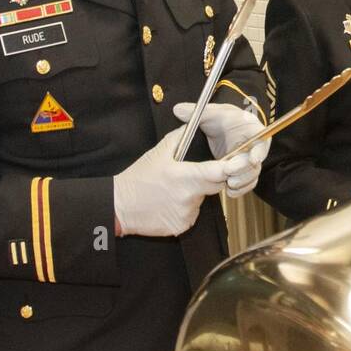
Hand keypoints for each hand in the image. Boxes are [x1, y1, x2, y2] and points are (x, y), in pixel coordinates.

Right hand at [113, 125, 229, 236]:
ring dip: (194, 195)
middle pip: (214, 186)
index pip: (219, 172)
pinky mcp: (182, 226)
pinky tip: (169, 204)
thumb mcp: (158, 153)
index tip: (232, 163)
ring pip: (202, 201)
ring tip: (172, 191)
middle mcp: (189, 196)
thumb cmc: (137, 178)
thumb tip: (191, 125)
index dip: (228, 167)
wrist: (119, 206)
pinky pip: (192, 214)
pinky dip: (185, 209)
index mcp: (186, 176)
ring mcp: (186, 213)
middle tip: (189, 176)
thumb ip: (179, 138)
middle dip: (208, 180)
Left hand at [173, 101, 270, 198]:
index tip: (253, 159)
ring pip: (252, 174)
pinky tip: (229, 191)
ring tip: (229, 185)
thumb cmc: (222, 119)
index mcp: (251, 128)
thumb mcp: (211, 113)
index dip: (259, 150)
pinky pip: (247, 182)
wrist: (223, 129)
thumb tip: (177, 109)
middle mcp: (254, 145)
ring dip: (242, 181)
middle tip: (229, 173)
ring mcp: (249, 159)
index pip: (262, 139)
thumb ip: (197, 112)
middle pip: (256, 161)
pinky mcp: (243, 171)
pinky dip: (240, 188)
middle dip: (244, 169)